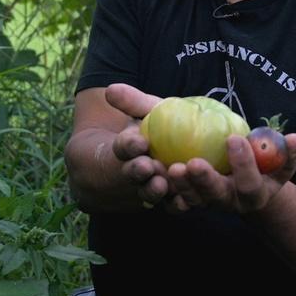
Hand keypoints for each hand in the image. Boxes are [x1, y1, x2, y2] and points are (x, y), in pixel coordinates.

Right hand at [105, 83, 171, 207]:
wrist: (163, 153)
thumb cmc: (154, 128)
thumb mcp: (145, 113)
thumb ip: (133, 102)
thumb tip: (111, 89)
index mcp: (126, 149)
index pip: (123, 147)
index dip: (128, 145)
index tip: (138, 141)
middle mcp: (132, 173)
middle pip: (131, 174)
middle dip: (136, 171)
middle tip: (146, 166)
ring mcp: (147, 189)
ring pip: (148, 193)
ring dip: (153, 190)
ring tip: (161, 184)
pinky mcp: (165, 202)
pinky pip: (168, 206)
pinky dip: (174, 205)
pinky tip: (183, 201)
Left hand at [163, 132, 295, 214]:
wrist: (244, 182)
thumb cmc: (260, 163)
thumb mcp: (276, 158)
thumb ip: (285, 151)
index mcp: (256, 193)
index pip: (251, 184)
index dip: (244, 164)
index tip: (234, 139)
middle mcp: (232, 203)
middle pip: (218, 196)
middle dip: (206, 181)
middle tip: (192, 163)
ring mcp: (210, 204)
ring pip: (194, 200)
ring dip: (182, 186)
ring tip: (171, 168)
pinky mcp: (191, 203)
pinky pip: (177, 203)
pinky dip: (168, 192)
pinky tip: (158, 175)